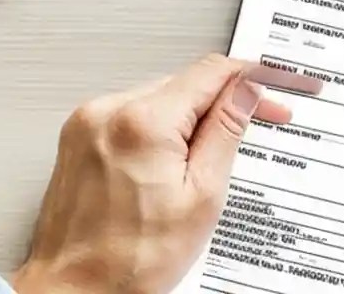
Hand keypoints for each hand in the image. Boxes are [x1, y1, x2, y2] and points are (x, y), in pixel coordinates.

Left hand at [11, 54, 321, 293]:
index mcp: (142, 123)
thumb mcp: (201, 197)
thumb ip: (225, 133)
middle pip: (183, 84)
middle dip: (222, 103)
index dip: (250, 78)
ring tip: (202, 163)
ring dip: (188, 118)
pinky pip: (129, 116)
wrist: (73, 290)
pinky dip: (156, 131)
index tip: (270, 90)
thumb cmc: (130, 262)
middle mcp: (107, 113)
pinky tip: (168, 164)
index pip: (210, 72)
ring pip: (157, 99)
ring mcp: (87, 124)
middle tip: (252, 125)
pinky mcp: (77, 138)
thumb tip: (244, 91)